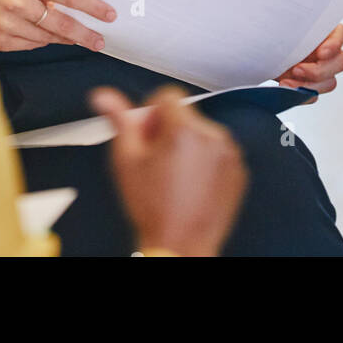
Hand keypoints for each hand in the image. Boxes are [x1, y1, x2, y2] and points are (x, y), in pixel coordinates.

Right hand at [0, 0, 115, 52]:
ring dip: (62, 38)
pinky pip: (29, 46)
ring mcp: (7, 25)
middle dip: (84, 34)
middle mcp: (17, 3)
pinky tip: (38, 34)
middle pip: (60, 24)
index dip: (91, 6)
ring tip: (73, 36)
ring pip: (46, 38)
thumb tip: (64, 9)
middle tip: (100, 41)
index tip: (108, 14)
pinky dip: (38, 41)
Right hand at [92, 86, 245, 256]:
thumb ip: (119, 121)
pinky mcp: (239, 170)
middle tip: (158, 161)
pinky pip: (220, 152)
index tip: (148, 135)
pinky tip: (192, 183)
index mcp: (184, 130)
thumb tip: (104, 97)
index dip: (152, 114)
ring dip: (189, 145)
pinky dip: (207, 161)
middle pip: (186, 115)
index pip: (168, 95)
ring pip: (203, 133)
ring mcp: (230, 154)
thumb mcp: (126, 162)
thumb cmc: (153, 209)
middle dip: (170, 130)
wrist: (182, 246)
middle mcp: (212, 136)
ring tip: (175, 176)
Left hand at [276, 23, 342, 95]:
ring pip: (330, 82)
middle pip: (341, 62)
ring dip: (309, 85)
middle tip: (297, 69)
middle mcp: (326, 50)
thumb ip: (288, 25)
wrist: (257, 53)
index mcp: (322, 30)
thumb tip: (287, 20)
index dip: (335, 44)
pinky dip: (301, 94)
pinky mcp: (310, 85)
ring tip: (286, 81)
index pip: (341, 34)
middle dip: (319, 70)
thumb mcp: (279, 25)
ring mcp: (321, 70)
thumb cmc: (271, 34)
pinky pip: (314, 95)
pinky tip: (286, 87)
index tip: (321, 52)